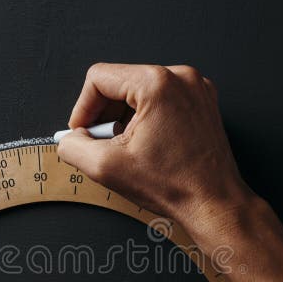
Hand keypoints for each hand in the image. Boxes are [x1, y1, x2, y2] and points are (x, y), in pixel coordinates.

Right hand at [57, 63, 255, 240]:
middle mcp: (180, 77)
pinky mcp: (202, 102)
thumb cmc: (174, 186)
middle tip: (103, 145)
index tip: (82, 133)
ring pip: (140, 91)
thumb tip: (68, 139)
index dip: (82, 109)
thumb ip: (74, 147)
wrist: (214, 204)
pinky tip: (147, 146)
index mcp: (157, 83)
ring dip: (124, 118)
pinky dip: (147, 119)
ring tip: (128, 148)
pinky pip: (162, 99)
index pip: (99, 78)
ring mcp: (195, 88)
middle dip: (104, 114)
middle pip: (120, 82)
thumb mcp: (106, 168)